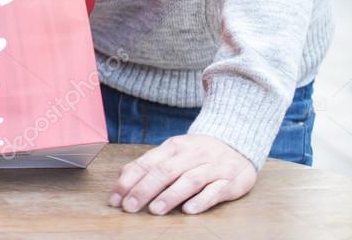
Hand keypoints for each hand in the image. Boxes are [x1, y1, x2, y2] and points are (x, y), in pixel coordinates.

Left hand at [108, 134, 256, 214]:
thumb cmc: (198, 152)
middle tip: (129, 208)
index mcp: (174, 147)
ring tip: (154, 210)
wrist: (237, 142)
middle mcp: (191, 155)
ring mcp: (211, 167)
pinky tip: (189, 210)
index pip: (147, 163)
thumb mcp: (174, 152)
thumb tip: (122, 175)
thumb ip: (151, 163)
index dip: (130, 181)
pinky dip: (201, 200)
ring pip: (188, 180)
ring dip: (170, 195)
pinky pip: (215, 191)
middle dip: (144, 190)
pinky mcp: (230, 181)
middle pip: (165, 171)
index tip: (115, 198)